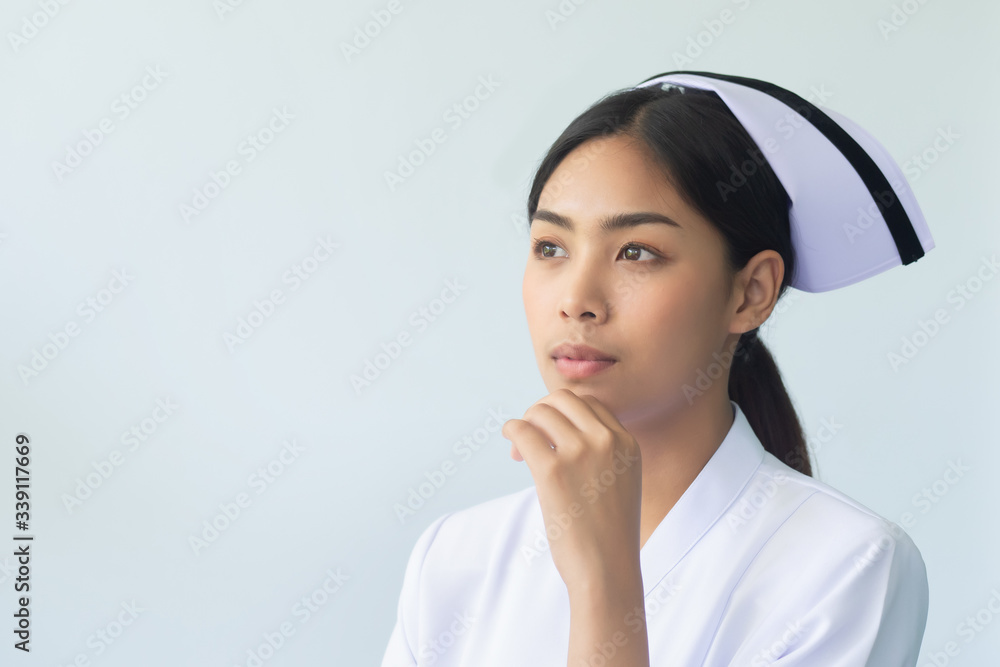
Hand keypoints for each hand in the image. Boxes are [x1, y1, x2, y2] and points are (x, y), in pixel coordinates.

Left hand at [501, 388, 642, 596]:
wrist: (607, 571)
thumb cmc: (608, 535)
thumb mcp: (619, 483)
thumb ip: (602, 454)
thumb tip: (558, 433)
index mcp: (627, 443)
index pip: (589, 404)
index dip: (563, 414)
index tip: (551, 435)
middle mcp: (607, 441)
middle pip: (564, 399)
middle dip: (542, 411)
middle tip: (531, 438)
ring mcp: (580, 453)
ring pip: (541, 411)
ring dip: (525, 424)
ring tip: (520, 451)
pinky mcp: (553, 470)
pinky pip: (522, 431)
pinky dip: (512, 431)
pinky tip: (512, 448)